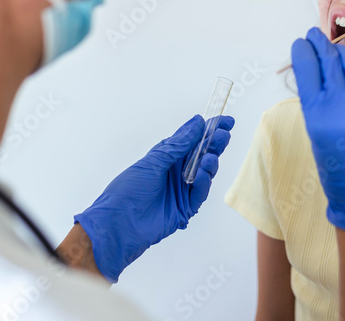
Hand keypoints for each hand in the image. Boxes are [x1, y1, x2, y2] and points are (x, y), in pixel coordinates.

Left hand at [74, 114, 233, 282]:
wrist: (118, 224)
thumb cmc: (128, 190)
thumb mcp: (153, 161)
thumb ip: (178, 144)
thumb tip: (197, 123)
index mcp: (168, 156)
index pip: (193, 138)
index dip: (210, 129)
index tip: (226, 120)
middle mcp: (177, 171)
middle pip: (203, 154)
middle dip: (214, 143)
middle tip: (223, 135)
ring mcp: (182, 189)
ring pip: (205, 173)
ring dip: (210, 163)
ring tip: (210, 156)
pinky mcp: (185, 208)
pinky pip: (200, 193)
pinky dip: (204, 183)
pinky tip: (204, 174)